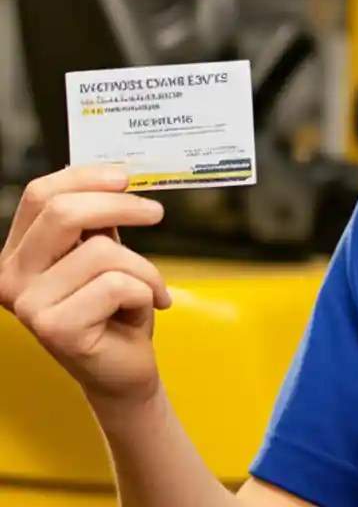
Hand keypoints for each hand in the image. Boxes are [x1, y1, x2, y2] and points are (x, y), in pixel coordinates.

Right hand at [0, 165, 170, 405]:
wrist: (124, 368)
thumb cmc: (116, 308)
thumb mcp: (104, 255)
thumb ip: (97, 221)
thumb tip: (115, 176)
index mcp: (17, 253)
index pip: (40, 195)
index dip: (85, 177)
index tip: (125, 177)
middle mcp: (11, 277)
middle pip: (63, 213)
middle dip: (120, 206)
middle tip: (155, 213)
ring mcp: (29, 305)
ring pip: (102, 251)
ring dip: (144, 267)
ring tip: (149, 289)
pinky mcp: (56, 329)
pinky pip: (118, 285)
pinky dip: (146, 291)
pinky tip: (146, 310)